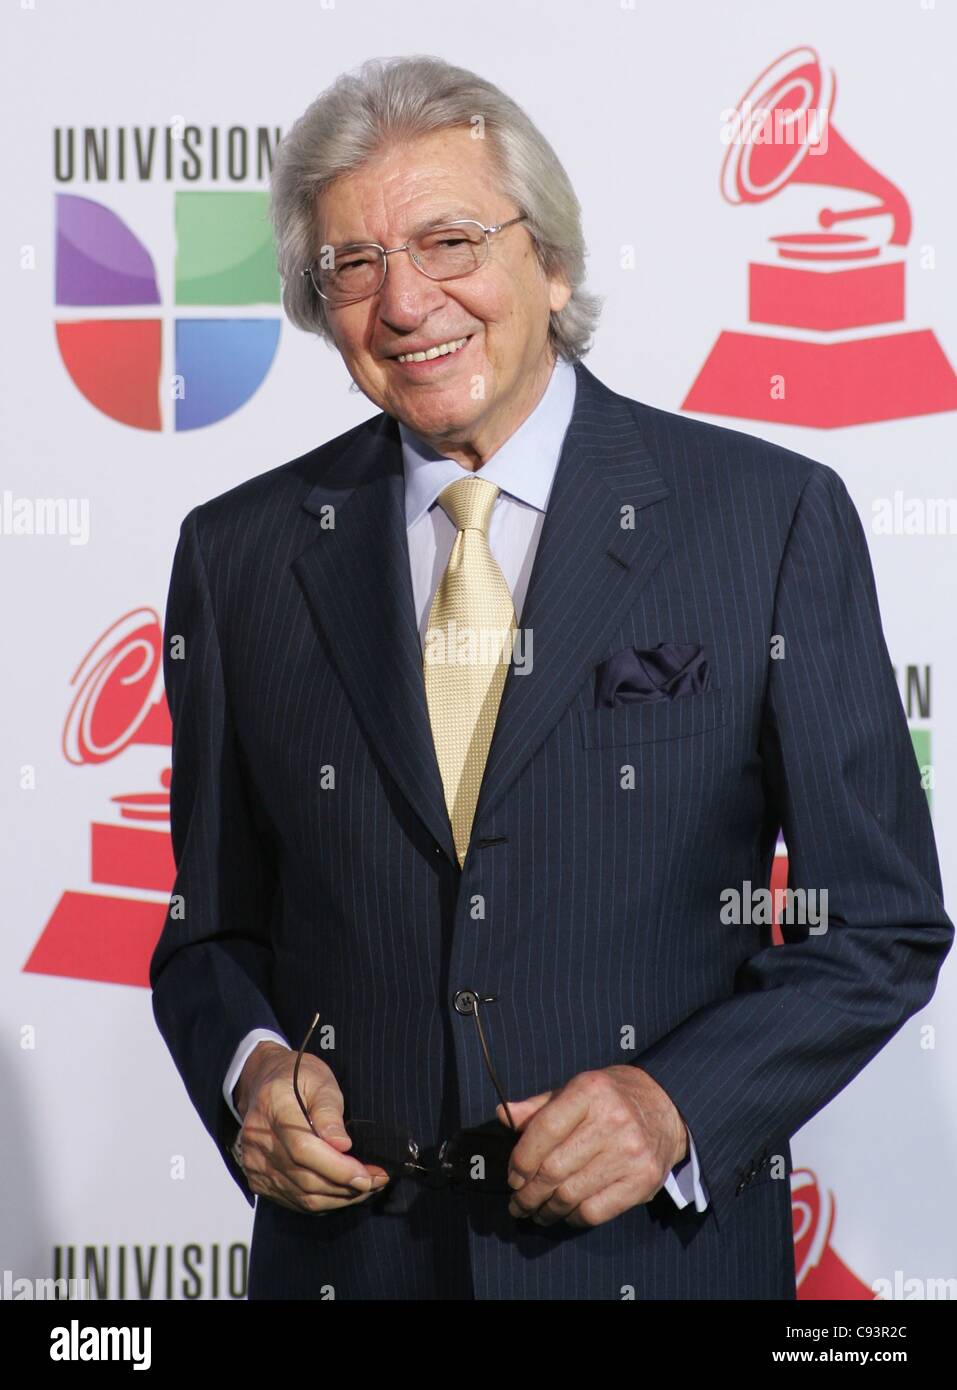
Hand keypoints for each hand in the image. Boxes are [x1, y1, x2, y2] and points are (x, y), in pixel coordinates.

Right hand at [233, 1041, 389, 1213]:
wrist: (265, 1081)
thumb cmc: (297, 1077)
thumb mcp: (320, 1081)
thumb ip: (330, 1112)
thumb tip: (342, 1146)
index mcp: (273, 1108)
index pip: (303, 1149)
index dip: (338, 1168)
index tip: (368, 1175)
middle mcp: (258, 1141)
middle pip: (305, 1178)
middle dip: (346, 1185)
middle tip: (378, 1180)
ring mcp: (255, 1164)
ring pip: (302, 1196)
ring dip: (339, 1197)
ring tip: (366, 1187)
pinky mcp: (258, 1180)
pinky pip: (295, 1201)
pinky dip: (324, 1201)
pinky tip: (343, 1191)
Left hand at [496, 1065, 687, 1228]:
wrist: (666, 1106)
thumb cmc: (612, 1098)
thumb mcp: (575, 1089)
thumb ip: (538, 1107)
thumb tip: (502, 1114)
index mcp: (590, 1091)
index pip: (544, 1131)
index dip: (521, 1160)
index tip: (512, 1176)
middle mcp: (612, 1120)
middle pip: (554, 1169)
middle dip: (528, 1193)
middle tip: (518, 1203)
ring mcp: (630, 1152)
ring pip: (571, 1195)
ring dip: (546, 1210)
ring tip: (536, 1211)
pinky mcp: (644, 1180)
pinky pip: (596, 1211)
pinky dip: (573, 1217)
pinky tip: (565, 1213)